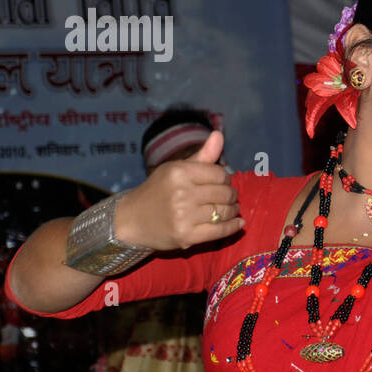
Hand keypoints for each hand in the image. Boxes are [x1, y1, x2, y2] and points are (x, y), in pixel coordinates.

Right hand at [115, 130, 243, 249]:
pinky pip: (220, 231)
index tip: (222, 183)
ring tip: (233, 209)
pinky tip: (239, 222)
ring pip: (224, 212)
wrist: (132, 220)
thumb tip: (219, 134)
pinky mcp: (187, 236)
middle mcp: (181, 193)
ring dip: (233, 211)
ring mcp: (184, 216)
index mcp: (179, 173)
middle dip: (231, 195)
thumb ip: (202, 155)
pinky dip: (233, 226)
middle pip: (225, 193)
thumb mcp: (175, 169)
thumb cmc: (158, 191)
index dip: (225, 179)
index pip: (220, 174)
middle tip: (230, 197)